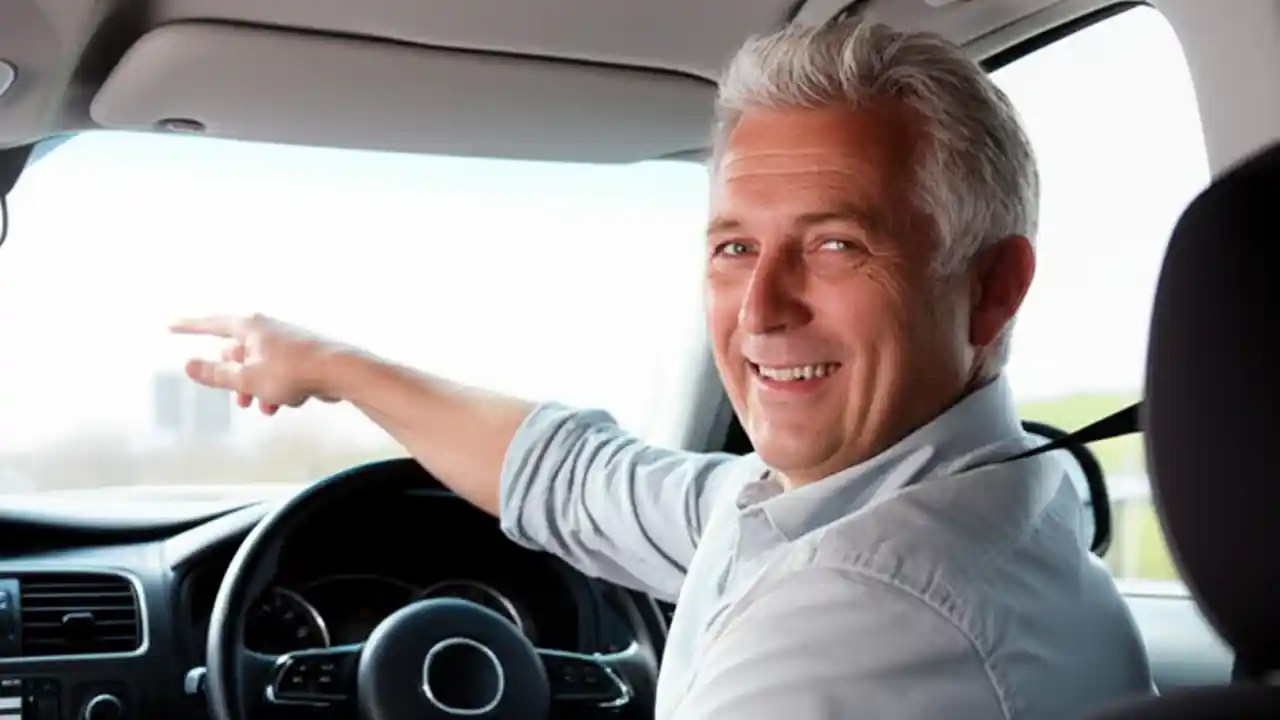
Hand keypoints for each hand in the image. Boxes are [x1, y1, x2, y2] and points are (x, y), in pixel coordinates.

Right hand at [169, 313, 346, 414]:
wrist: (342, 372)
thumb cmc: (295, 372)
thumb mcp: (247, 379)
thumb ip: (216, 374)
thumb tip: (189, 365)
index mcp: (250, 326)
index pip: (211, 324)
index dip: (189, 327)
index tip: (170, 325)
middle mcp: (267, 328)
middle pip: (236, 354)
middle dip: (235, 381)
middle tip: (240, 400)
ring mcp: (285, 341)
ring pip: (257, 369)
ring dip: (256, 391)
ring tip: (265, 407)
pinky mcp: (300, 356)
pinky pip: (278, 375)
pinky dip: (276, 390)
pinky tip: (287, 403)